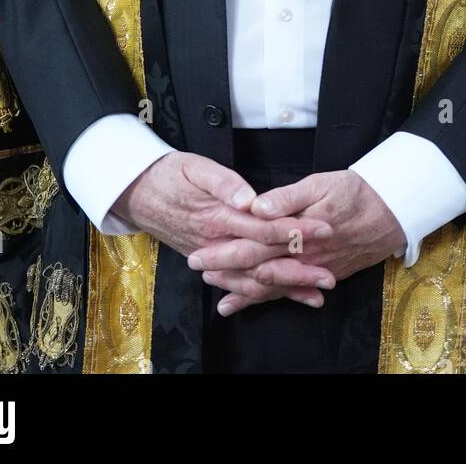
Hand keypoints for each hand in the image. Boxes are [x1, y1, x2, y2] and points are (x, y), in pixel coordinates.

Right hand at [112, 152, 334, 308]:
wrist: (136, 192)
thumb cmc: (168, 173)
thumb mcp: (195, 167)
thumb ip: (224, 182)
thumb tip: (250, 198)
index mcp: (218, 217)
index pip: (264, 227)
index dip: (295, 229)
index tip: (323, 229)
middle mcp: (216, 243)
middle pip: (263, 260)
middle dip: (297, 269)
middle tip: (328, 275)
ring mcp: (212, 256)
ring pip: (252, 278)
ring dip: (285, 288)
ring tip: (316, 295)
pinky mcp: (210, 262)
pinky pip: (237, 283)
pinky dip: (261, 294)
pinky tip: (284, 298)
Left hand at [188, 170, 405, 314]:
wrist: (392, 211)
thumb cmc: (355, 192)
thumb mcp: (320, 184)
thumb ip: (286, 198)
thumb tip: (256, 206)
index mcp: (297, 232)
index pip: (253, 245)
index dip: (225, 251)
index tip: (199, 253)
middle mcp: (302, 257)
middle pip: (257, 269)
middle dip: (226, 273)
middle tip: (198, 273)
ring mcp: (312, 270)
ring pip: (272, 285)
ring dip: (244, 290)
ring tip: (219, 296)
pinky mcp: (322, 275)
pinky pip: (291, 292)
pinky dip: (269, 298)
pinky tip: (250, 303)